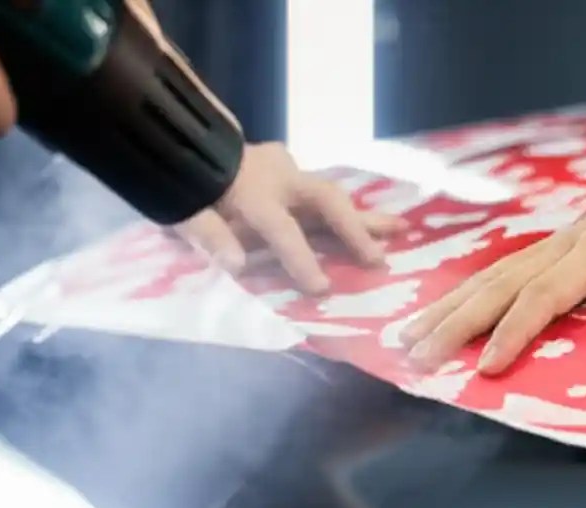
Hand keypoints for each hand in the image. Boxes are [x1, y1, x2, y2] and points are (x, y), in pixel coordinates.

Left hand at [173, 143, 407, 292]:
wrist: (182, 142)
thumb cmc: (185, 189)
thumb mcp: (183, 213)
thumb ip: (208, 236)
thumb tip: (236, 263)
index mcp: (249, 192)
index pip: (282, 228)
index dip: (302, 258)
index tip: (323, 288)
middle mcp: (278, 179)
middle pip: (325, 200)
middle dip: (355, 230)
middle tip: (379, 259)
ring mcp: (289, 173)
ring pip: (334, 196)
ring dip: (367, 219)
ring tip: (403, 231)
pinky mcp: (293, 174)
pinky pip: (326, 196)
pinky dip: (352, 213)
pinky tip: (380, 224)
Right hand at [400, 170, 585, 373]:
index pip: (543, 296)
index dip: (514, 332)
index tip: (488, 367)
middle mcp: (562, 247)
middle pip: (497, 286)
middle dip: (454, 323)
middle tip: (415, 356)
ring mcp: (554, 247)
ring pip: (490, 279)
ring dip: (449, 309)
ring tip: (408, 338)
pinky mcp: (554, 251)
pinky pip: (502, 275)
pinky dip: (468, 296)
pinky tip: (447, 312)